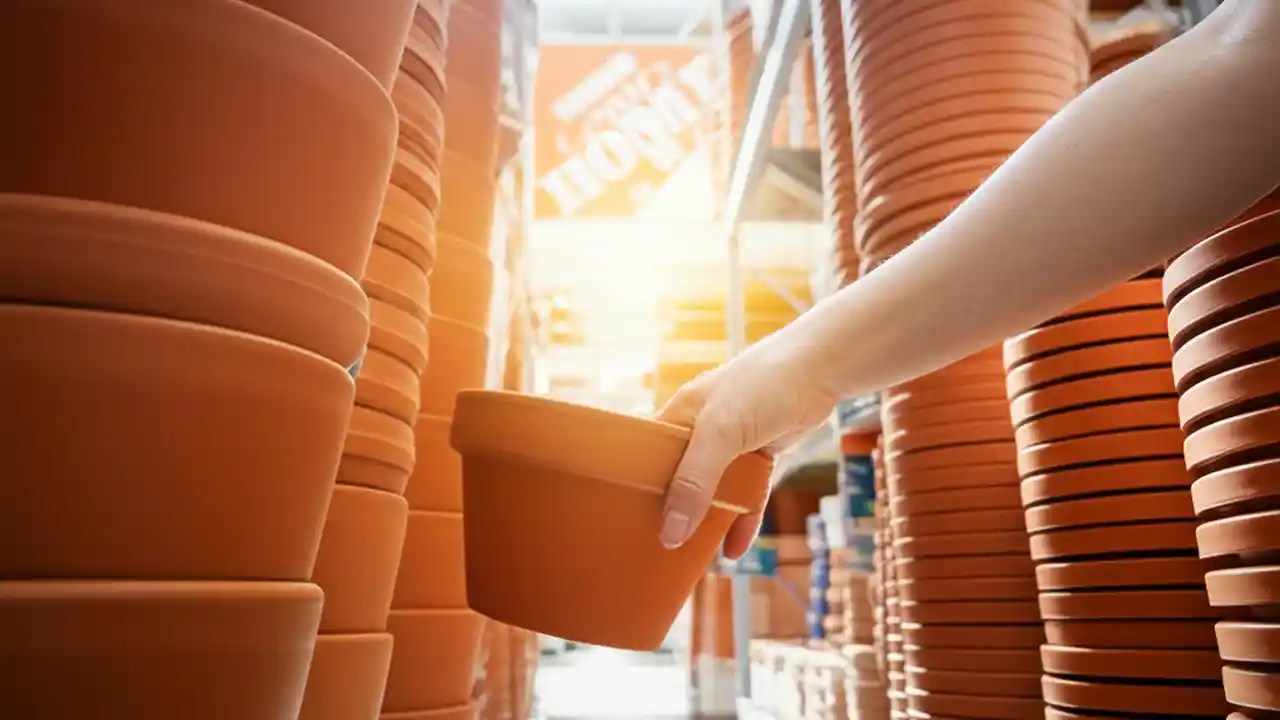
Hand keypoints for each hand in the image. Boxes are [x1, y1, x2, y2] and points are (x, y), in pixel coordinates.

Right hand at [656, 331, 835, 556]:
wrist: (820, 369)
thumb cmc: (762, 386)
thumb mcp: (720, 432)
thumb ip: (694, 480)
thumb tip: (670, 531)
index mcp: (680, 416)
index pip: (648, 457)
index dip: (638, 488)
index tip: (629, 523)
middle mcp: (702, 430)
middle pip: (680, 479)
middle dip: (673, 512)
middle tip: (660, 549)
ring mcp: (733, 444)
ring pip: (714, 491)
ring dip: (707, 521)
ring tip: (693, 557)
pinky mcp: (760, 455)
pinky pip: (747, 495)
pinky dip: (742, 520)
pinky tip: (736, 548)